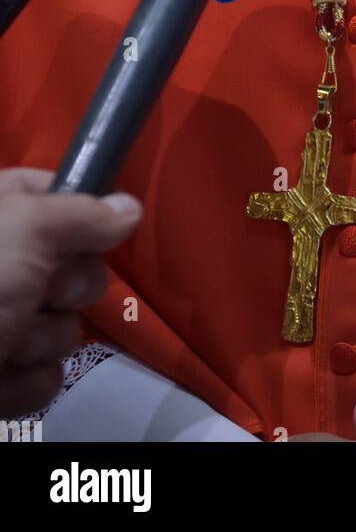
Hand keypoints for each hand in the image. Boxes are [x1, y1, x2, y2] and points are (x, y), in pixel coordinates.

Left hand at [0, 167, 141, 419]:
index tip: (94, 226)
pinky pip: (46, 373)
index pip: (48, 190)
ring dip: (42, 338)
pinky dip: (26, 379)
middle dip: (66, 287)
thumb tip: (129, 207)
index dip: (78, 208)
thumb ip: (84, 214)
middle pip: (72, 264)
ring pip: (63, 324)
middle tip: (43, 291)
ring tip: (6, 342)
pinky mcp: (0, 375)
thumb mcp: (26, 229)